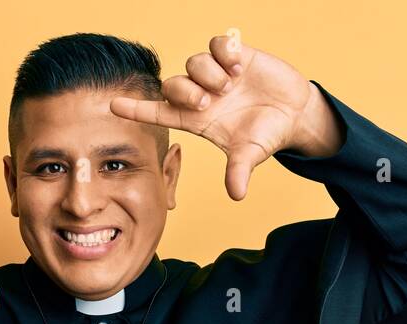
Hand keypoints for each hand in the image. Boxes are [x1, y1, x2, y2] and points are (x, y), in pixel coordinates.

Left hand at [110, 36, 337, 200]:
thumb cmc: (266, 135)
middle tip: (211, 101)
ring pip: (194, 63)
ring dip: (210, 73)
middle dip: (187, 91)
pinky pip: (216, 44)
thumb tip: (237, 195)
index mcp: (197, 119)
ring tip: (232, 84)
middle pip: (173, 85)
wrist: (293, 113)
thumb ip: (239, 171)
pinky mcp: (234, 55)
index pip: (159, 112)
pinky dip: (225, 52)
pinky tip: (239, 66)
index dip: (137, 109)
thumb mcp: (251, 154)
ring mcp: (216, 74)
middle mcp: (201, 94)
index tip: (113, 105)